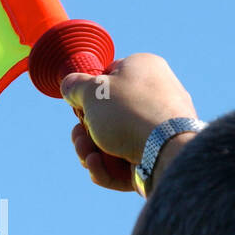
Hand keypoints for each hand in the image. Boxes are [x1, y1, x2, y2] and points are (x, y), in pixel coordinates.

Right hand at [61, 53, 198, 192]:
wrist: (165, 148)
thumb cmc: (129, 111)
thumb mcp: (92, 90)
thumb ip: (75, 86)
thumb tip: (69, 85)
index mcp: (144, 68)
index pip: (110, 76)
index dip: (89, 93)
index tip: (78, 107)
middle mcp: (156, 94)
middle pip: (108, 114)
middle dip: (85, 130)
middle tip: (79, 136)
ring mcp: (158, 129)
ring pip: (114, 141)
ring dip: (91, 150)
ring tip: (87, 155)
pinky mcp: (157, 157)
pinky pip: (126, 161)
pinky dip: (107, 166)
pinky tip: (97, 164)